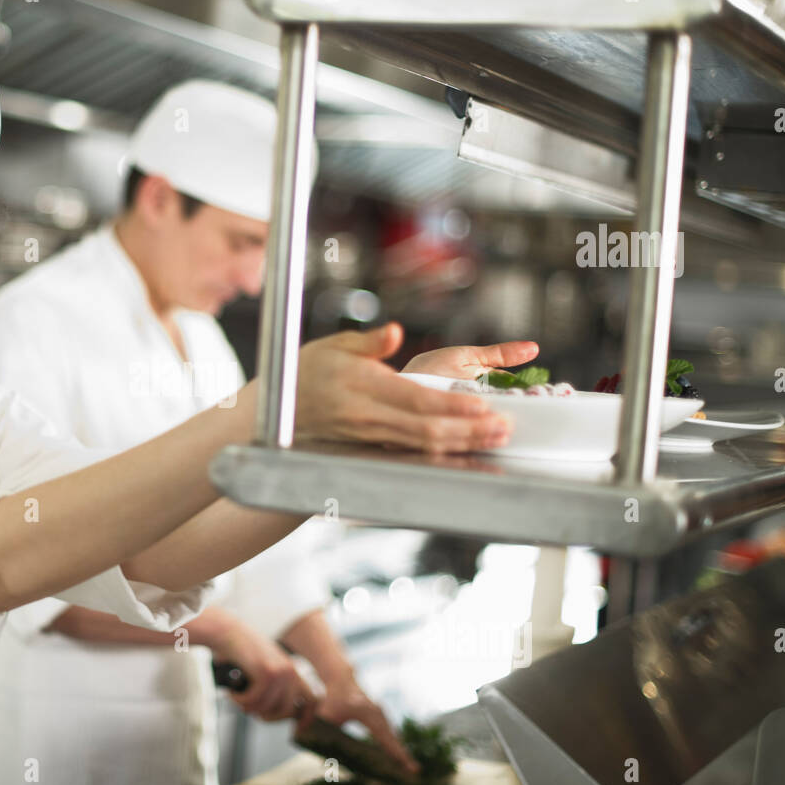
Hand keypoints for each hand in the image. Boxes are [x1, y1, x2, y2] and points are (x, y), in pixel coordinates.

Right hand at [211, 619, 316, 721]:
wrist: (228, 632)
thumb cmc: (242, 654)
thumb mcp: (265, 671)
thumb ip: (276, 689)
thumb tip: (277, 715)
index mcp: (294, 671)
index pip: (314, 700)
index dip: (308, 718)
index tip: (297, 730)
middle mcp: (291, 671)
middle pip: (289, 711)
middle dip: (270, 718)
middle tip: (253, 712)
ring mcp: (280, 672)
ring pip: (268, 708)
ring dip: (249, 708)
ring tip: (238, 698)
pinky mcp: (266, 673)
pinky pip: (254, 701)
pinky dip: (240, 701)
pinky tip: (232, 693)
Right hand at [294, 323, 512, 453]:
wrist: (280, 410)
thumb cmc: (307, 371)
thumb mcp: (335, 345)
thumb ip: (369, 342)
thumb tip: (394, 332)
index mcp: (362, 387)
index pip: (415, 399)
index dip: (451, 405)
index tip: (482, 404)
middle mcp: (368, 416)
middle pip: (427, 429)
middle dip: (470, 430)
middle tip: (504, 427)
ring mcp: (372, 436)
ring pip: (425, 445)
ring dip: (464, 443)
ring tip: (495, 437)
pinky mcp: (374, 445)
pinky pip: (414, 451)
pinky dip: (444, 450)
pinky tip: (466, 446)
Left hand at [303, 673, 420, 777]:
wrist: (340, 679)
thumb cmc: (331, 697)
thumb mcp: (324, 714)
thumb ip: (321, 731)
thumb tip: (314, 748)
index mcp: (367, 713)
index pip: (383, 736)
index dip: (393, 751)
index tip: (405, 763)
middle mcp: (378, 713)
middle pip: (392, 737)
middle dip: (402, 754)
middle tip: (414, 771)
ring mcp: (381, 713)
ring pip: (392, 735)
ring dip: (399, 750)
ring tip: (409, 766)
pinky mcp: (380, 715)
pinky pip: (388, 732)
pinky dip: (393, 743)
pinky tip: (397, 756)